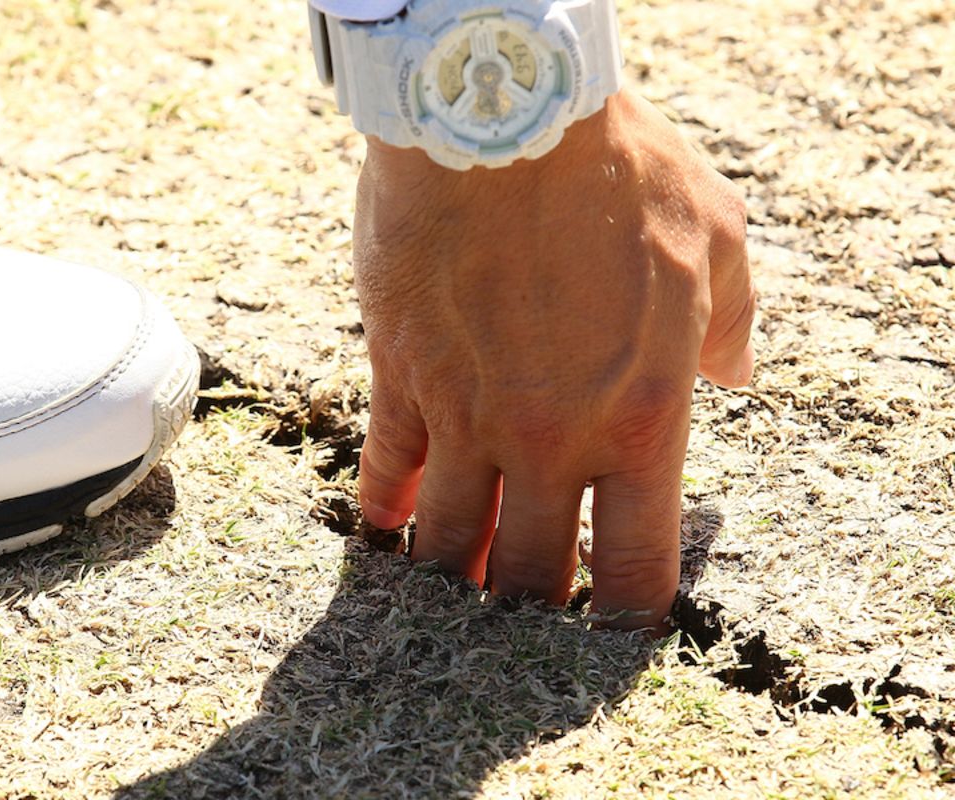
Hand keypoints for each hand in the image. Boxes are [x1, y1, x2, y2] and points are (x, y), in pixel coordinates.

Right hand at [353, 87, 753, 632]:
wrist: (504, 123)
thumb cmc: (620, 172)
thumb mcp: (714, 238)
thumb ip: (730, 323)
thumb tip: (733, 373)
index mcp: (639, 423)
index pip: (633, 569)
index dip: (623, 622)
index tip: (610, 632)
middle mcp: (547, 443)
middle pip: (527, 576)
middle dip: (525, 613)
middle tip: (521, 617)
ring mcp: (466, 418)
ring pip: (448, 541)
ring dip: (449, 577)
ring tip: (448, 595)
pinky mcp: (402, 380)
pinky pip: (387, 469)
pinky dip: (383, 509)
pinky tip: (381, 528)